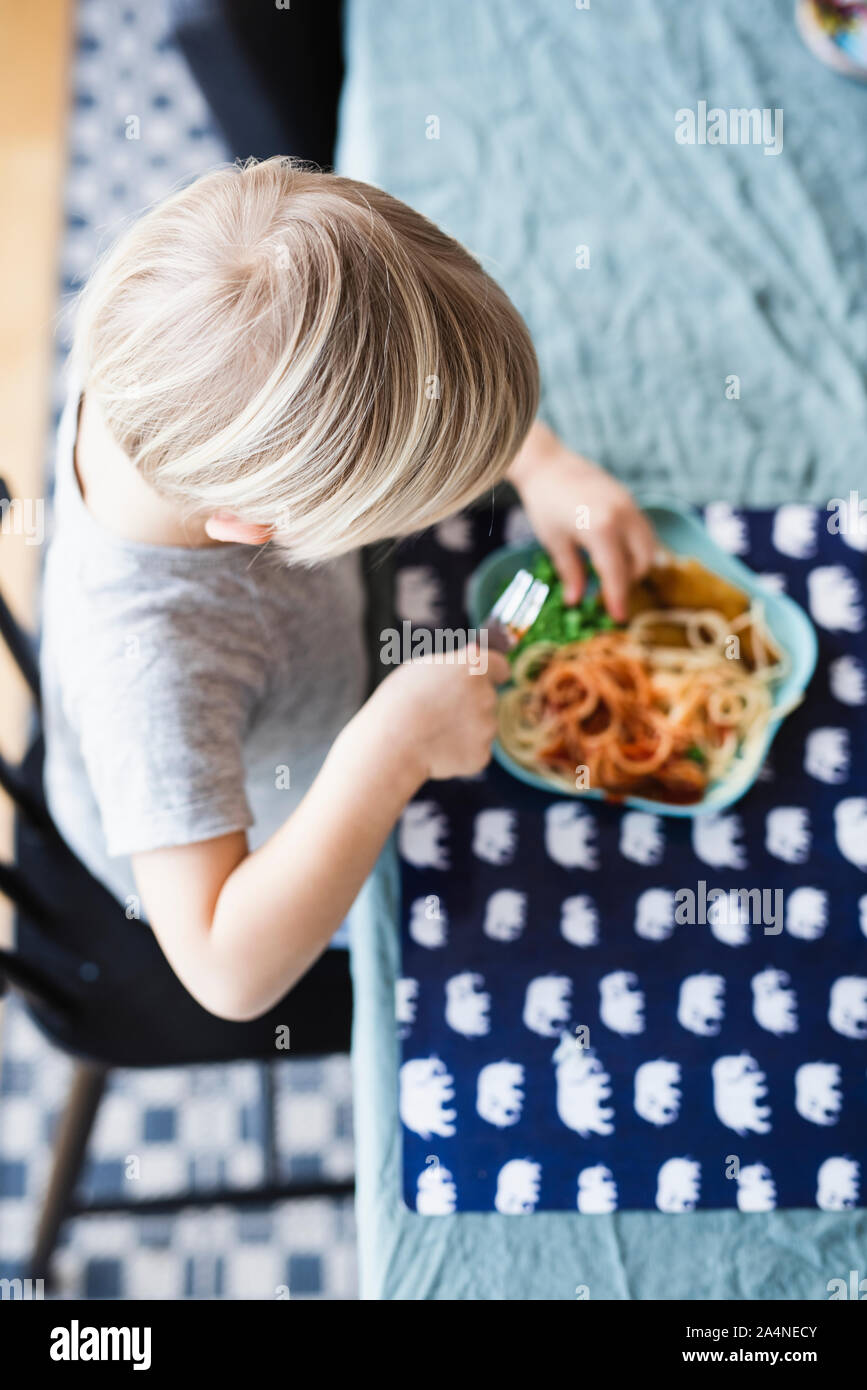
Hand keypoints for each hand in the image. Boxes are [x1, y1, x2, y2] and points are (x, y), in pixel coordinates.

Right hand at [372, 644, 510, 782]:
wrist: (391, 744)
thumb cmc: (399, 701)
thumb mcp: (422, 667)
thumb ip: (455, 661)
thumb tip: (475, 652)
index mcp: (475, 668)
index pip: (501, 667)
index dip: (491, 674)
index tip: (486, 679)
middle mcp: (487, 696)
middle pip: (488, 699)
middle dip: (470, 704)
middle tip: (440, 711)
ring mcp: (487, 728)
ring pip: (482, 726)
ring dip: (465, 729)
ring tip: (433, 731)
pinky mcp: (482, 755)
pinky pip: (475, 750)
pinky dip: (461, 752)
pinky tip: (437, 749)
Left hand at [508, 423, 656, 620]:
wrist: (547, 464)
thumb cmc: (544, 504)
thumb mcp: (555, 542)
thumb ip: (570, 572)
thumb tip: (576, 601)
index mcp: (601, 529)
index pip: (617, 574)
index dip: (618, 599)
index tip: (618, 619)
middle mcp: (622, 516)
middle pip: (641, 562)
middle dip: (628, 582)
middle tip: (608, 594)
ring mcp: (630, 505)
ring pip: (649, 546)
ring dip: (636, 564)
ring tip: (612, 574)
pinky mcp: (630, 499)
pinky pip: (644, 530)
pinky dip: (637, 547)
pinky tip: (617, 554)